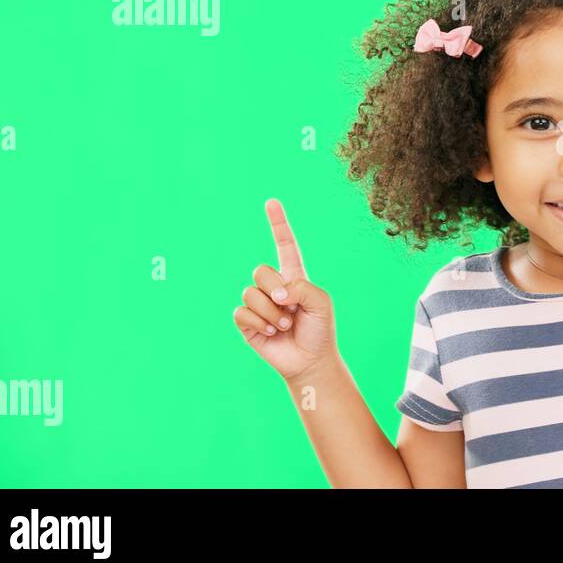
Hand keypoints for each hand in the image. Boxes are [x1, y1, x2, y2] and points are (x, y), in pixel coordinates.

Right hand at [233, 198, 339, 380]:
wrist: (310, 360)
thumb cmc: (319, 330)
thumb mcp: (320, 302)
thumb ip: (301, 287)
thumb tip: (275, 292)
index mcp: (293, 276)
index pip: (284, 245)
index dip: (278, 224)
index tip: (271, 202)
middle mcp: (273, 286)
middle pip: (260, 270)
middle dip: (276, 290)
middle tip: (291, 308)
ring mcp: (258, 303)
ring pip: (250, 293)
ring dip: (272, 313)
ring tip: (286, 325)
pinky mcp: (247, 322)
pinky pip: (242, 312)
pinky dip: (260, 323)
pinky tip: (272, 333)